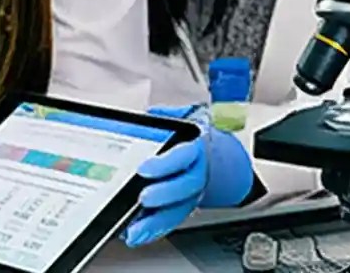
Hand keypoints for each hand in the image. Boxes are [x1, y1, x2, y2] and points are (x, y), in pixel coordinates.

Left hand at [122, 105, 254, 246]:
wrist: (215, 154)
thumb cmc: (194, 138)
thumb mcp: (186, 118)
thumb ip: (168, 116)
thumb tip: (152, 115)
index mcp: (198, 147)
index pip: (184, 155)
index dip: (166, 163)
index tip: (144, 169)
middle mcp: (199, 173)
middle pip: (185, 187)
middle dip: (163, 195)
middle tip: (142, 198)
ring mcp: (192, 193)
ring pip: (178, 210)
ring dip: (156, 223)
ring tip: (134, 230)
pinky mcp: (183, 207)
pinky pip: (171, 221)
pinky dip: (154, 230)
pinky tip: (137, 234)